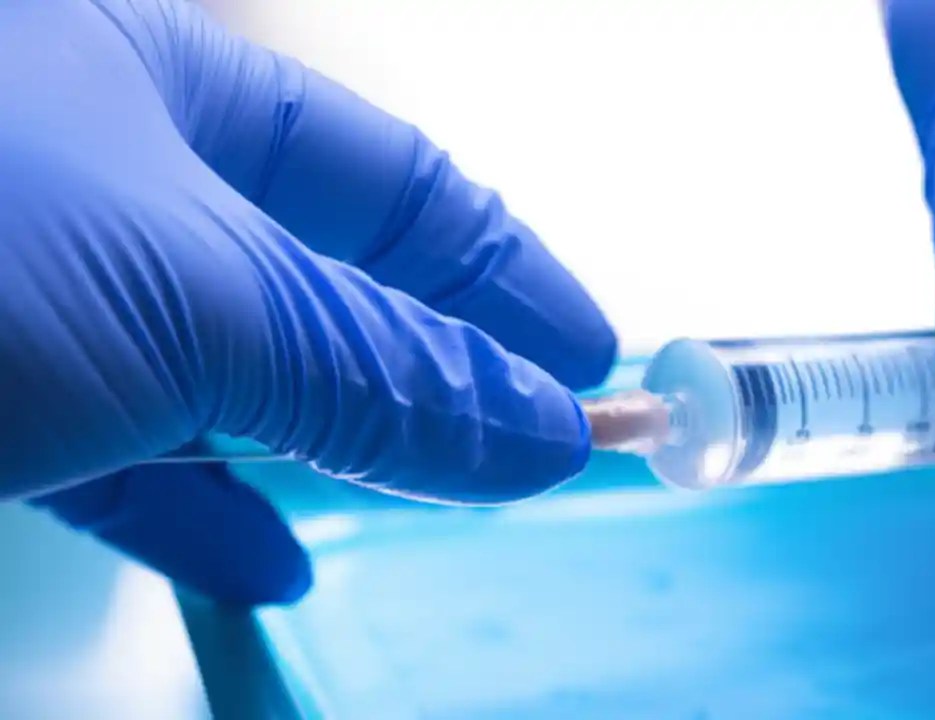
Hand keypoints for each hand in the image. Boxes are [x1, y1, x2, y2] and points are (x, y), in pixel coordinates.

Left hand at [1, 0, 615, 603]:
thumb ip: (380, 369)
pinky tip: (264, 565)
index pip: (390, 178)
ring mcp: (43, 288)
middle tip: (531, 434)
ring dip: (328, 452)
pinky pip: (122, 458)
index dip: (502, 270)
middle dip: (430, 364)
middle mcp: (109, 170)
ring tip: (428, 501)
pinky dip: (202, 519)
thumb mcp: (199, 297)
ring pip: (226, 374)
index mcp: (166, 79)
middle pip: (319, 279)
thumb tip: (546, 431)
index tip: (584, 356)